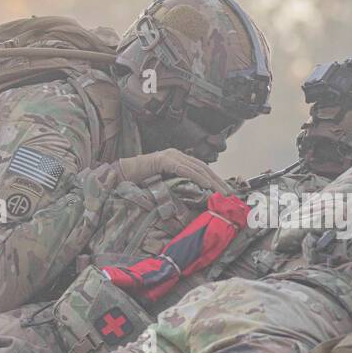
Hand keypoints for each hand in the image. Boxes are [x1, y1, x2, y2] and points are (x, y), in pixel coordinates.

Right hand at [116, 149, 231, 193]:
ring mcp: (171, 156)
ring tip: (222, 192)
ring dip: (212, 181)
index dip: (215, 179)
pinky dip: (198, 178)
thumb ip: (178, 185)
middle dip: (218, 181)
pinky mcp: (164, 160)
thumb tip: (194, 198)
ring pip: (197, 168)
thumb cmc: (141, 182)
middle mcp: (177, 154)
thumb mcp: (164, 183)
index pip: (201, 168)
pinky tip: (207, 186)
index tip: (225, 191)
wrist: (122, 174)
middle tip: (230, 194)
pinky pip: (185, 170)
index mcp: (178, 159)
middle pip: (203, 168)